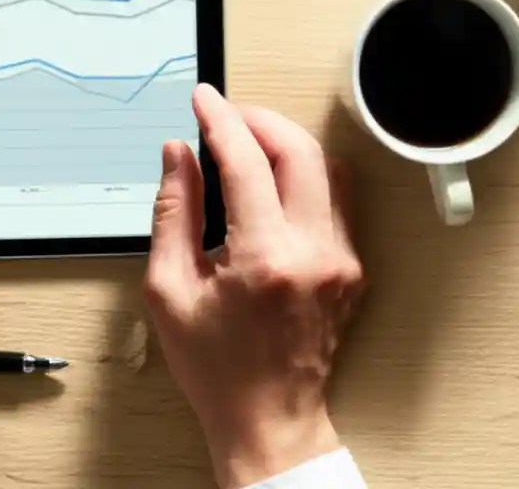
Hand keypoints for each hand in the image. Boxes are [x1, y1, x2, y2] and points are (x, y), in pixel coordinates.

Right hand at [144, 84, 362, 487]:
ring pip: (327, 169)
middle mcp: (314, 253)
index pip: (247, 162)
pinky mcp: (351, 268)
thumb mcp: (168, 289)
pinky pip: (334, 200)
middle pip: (300, 150)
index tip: (203, 100)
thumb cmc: (215, 366)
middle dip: (259, 119)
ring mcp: (340, 260)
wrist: (267, 419)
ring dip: (287, 143)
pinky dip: (303, 176)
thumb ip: (172, 212)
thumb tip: (177, 154)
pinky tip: (272, 182)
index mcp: (266, 259)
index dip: (221, 120)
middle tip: (225, 114)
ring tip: (247, 142)